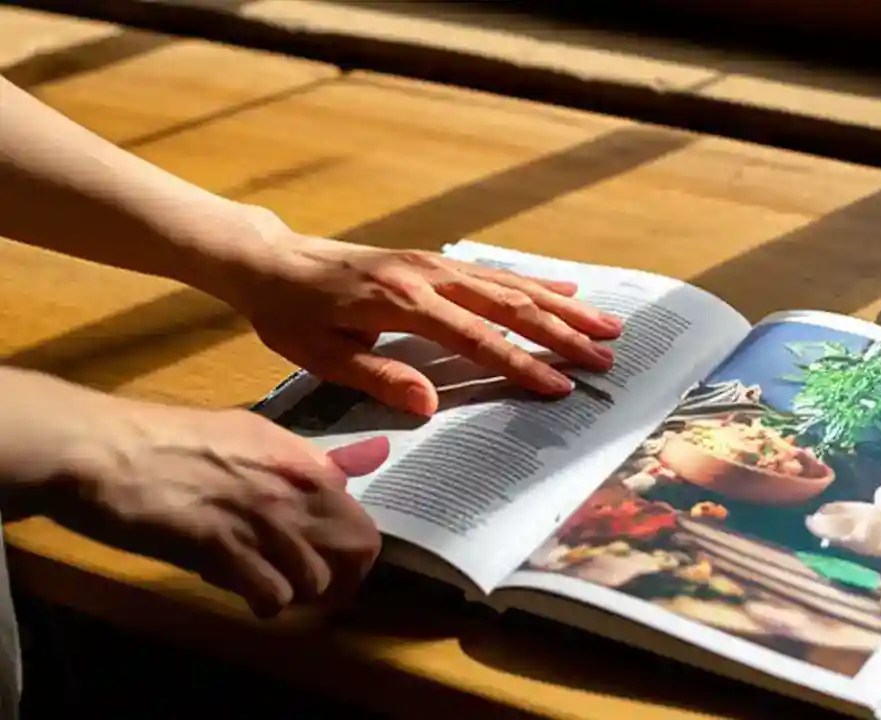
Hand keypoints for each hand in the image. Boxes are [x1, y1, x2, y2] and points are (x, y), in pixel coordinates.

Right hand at [47, 394, 382, 618]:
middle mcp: (294, 487)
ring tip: (267, 585)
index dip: (346, 544)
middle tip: (311, 587)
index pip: (359, 513)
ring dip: (295, 592)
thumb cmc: (166, 439)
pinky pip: (274, 596)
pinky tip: (241, 590)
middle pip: (357, 549)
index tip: (328, 557)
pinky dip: (261, 603)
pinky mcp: (226, 549)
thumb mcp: (244, 435)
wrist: (105, 450)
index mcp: (300, 459)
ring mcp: (263, 519)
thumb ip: (292, 461)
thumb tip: (334, 478)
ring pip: (316, 580)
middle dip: (340, 577)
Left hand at [221, 209, 623, 415]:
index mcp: (401, 303)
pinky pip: (495, 273)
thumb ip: (379, 377)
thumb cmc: (292, 315)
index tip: (561, 387)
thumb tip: (432, 405)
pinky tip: (567, 292)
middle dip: (562, 334)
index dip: (521, 365)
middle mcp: (428, 277)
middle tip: (605, 358)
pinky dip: (535, 283)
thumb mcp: (322, 356)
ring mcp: (435, 265)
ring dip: (562, 307)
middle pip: (509, 306)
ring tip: (607, 326)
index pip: (475, 339)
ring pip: (512, 286)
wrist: (273, 261)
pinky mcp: (435, 262)